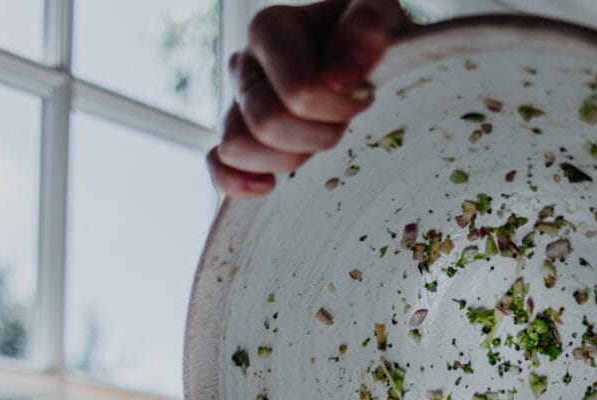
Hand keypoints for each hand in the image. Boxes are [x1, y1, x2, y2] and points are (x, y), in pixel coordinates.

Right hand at [208, 0, 409, 198]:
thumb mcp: (377, 12)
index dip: (337, 107)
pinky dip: (238, 183)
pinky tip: (270, 184)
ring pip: (237, 148)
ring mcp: (237, 104)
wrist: (354, 51)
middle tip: (346, 117)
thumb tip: (341, 77)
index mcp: (270, 30)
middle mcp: (245, 65)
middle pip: (267, 123)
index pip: (296, 91)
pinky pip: (219, 167)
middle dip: (319, 134)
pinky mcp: (238, 137)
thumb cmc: (363, 33)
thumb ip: (366, 27)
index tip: (363, 94)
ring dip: (290, 157)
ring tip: (319, 135)